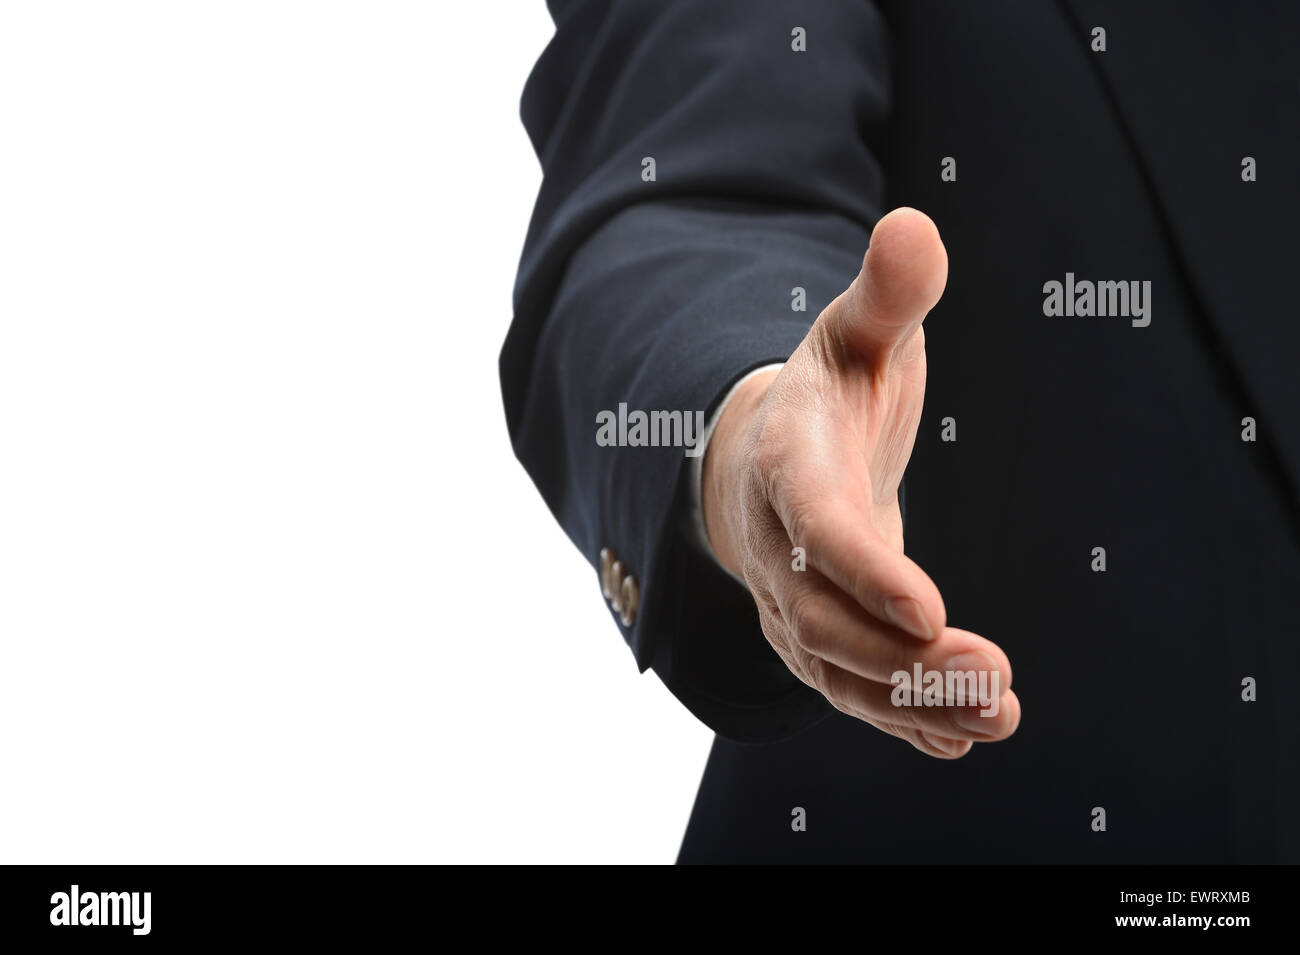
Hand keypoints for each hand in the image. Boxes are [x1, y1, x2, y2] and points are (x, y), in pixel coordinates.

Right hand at [702, 208, 1019, 757]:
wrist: (768, 457)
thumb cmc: (827, 390)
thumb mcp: (856, 334)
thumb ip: (887, 294)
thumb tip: (915, 225)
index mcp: (788, 465)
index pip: (818, 525)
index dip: (865, 567)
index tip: (930, 606)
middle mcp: (779, 545)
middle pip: (824, 619)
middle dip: (903, 661)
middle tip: (998, 681)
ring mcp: (789, 598)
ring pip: (835, 669)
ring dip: (911, 704)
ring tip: (998, 718)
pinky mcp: (811, 634)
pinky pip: (846, 687)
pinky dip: (898, 720)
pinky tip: (960, 738)